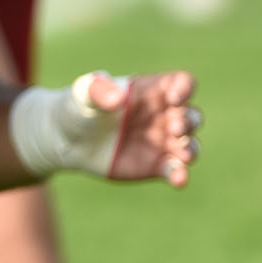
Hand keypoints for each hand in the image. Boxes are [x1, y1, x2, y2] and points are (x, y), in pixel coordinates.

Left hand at [86, 71, 200, 184]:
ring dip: (191, 149)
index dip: (184, 89)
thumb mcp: (85, 93)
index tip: (173, 99)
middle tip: (174, 128)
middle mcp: (165, 115)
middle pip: (192, 115)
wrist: (69, 141)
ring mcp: (163, 141)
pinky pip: (175, 170)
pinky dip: (180, 175)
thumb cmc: (81, 108)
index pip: (183, 83)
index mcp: (154, 90)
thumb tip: (119, 100)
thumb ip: (100, 90)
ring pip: (190, 144)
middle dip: (188, 121)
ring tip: (183, 155)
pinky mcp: (156, 165)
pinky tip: (179, 179)